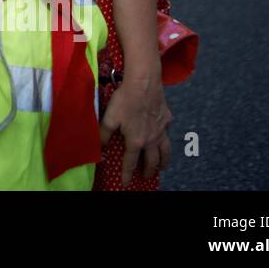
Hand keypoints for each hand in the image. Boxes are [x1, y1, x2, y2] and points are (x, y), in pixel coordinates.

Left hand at [100, 70, 171, 185]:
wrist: (144, 83)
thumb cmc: (124, 100)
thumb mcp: (109, 118)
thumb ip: (104, 135)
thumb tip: (100, 149)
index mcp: (136, 141)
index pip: (130, 162)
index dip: (127, 174)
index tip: (126, 184)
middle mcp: (151, 139)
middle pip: (152, 161)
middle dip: (149, 171)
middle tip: (146, 178)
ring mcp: (161, 130)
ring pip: (166, 151)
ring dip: (164, 162)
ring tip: (162, 167)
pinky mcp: (167, 120)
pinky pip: (168, 134)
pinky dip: (166, 140)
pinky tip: (164, 139)